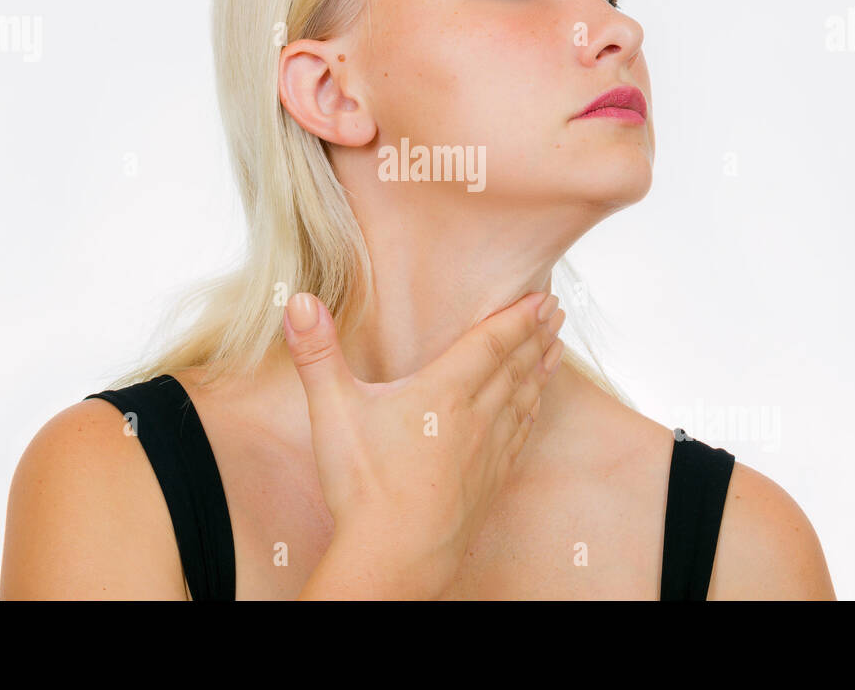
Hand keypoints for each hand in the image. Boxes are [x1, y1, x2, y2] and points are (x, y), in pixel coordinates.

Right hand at [283, 290, 564, 597]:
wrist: (395, 558)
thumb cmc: (364, 487)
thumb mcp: (333, 412)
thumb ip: (316, 354)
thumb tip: (296, 301)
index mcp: (442, 394)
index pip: (489, 344)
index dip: (517, 317)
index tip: (542, 296)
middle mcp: (475, 418)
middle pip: (514, 367)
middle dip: (536, 335)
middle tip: (557, 311)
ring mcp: (487, 453)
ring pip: (523, 400)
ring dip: (541, 370)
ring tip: (556, 348)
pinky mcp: (489, 484)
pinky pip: (519, 437)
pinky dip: (531, 413)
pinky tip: (534, 408)